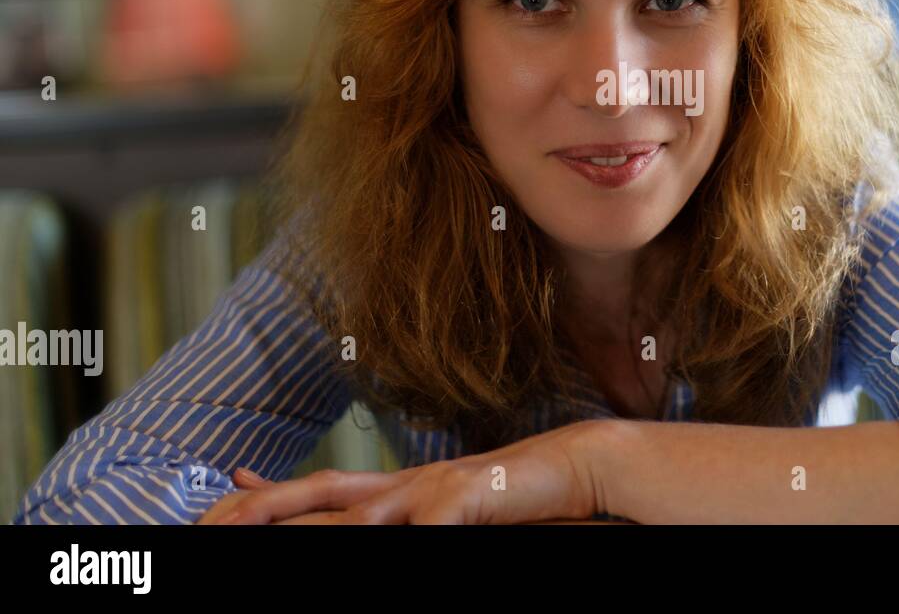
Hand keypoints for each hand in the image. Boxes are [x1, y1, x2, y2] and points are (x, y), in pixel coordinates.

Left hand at [204, 420, 604, 524]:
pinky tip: (404, 541)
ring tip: (269, 527)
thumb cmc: (509, 497)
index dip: (272, 492)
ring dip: (318, 525)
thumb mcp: (450, 510)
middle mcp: (406, 484)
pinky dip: (413, 536)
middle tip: (220, 521)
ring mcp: (434, 490)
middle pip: (324, 495)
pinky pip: (430, 528)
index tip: (226, 493)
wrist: (569, 466)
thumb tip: (376, 520)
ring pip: (362, 514)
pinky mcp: (466, 500)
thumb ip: (411, 516)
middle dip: (269, 507)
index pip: (323, 488)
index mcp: (400, 488)